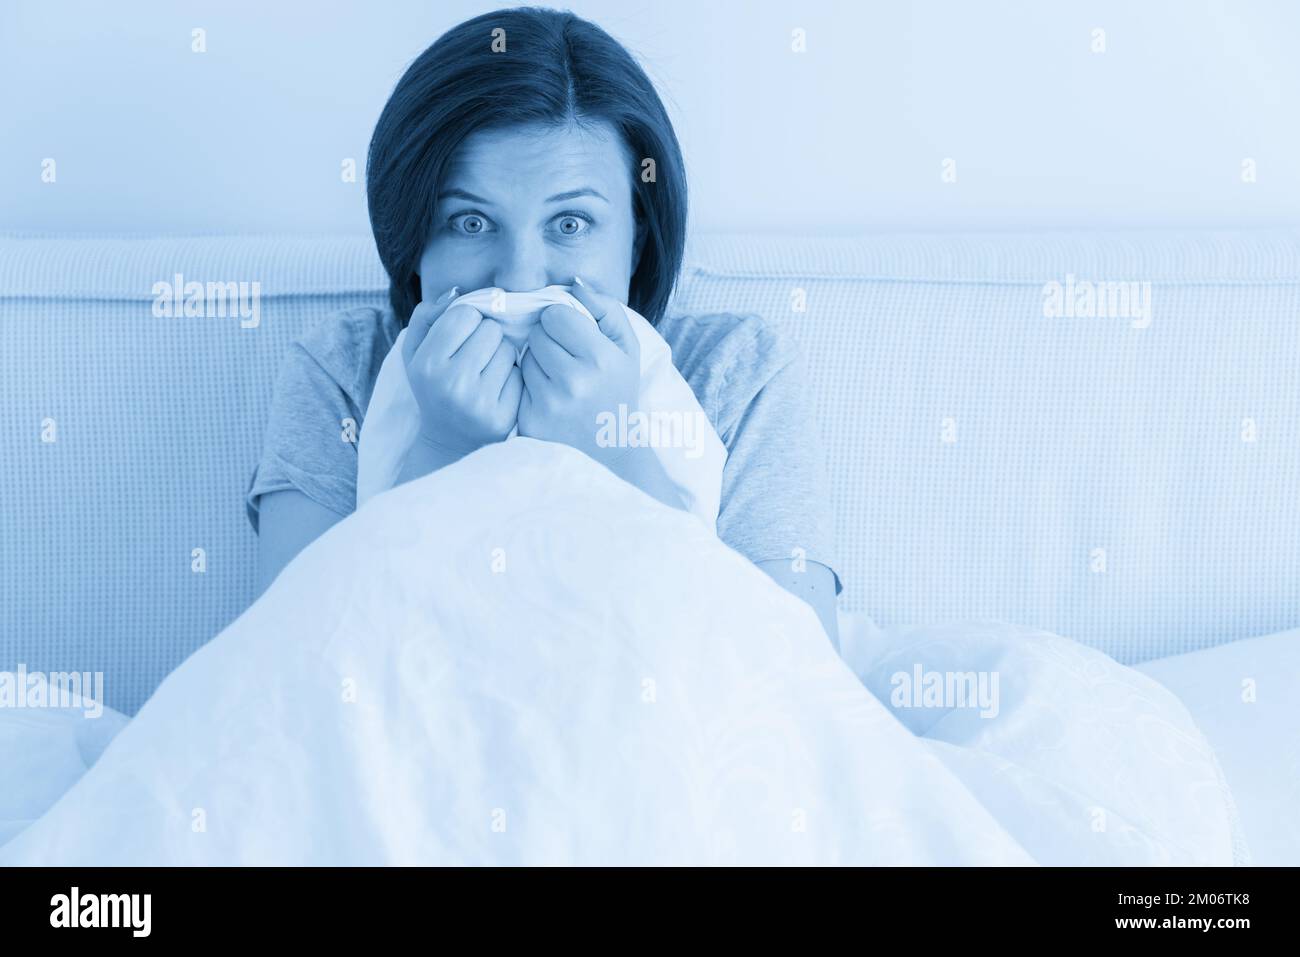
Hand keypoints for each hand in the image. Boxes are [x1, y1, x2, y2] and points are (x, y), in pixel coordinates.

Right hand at [402, 286, 523, 454]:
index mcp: (427, 363)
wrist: (447, 441)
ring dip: (502, 356)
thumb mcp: (416, 352)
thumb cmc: (433, 386)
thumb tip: (457, 291)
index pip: (465, 313)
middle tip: (475, 358)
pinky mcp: (502, 416)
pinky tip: (497, 389)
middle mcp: (452, 383)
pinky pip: (520, 375)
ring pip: (509, 350)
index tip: (462, 337)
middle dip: (487, 338)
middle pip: (491, 329)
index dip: (467, 321)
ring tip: (485, 373)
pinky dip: (512, 377)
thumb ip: (428, 316)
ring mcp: (479, 402)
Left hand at [516, 278, 639, 466]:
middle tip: (566, 359)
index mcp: (600, 358)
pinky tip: (548, 396)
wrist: (612, 449)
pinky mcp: (531, 420)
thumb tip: (573, 282)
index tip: (574, 338)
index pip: (555, 315)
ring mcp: (550, 403)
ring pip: (524, 357)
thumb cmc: (618, 391)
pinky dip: (528, 386)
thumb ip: (605, 308)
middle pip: (537, 334)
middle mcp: (574, 381)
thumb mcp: (627, 348)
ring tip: (558, 379)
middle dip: (548, 341)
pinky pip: (517, 383)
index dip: (563, 322)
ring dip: (536, 362)